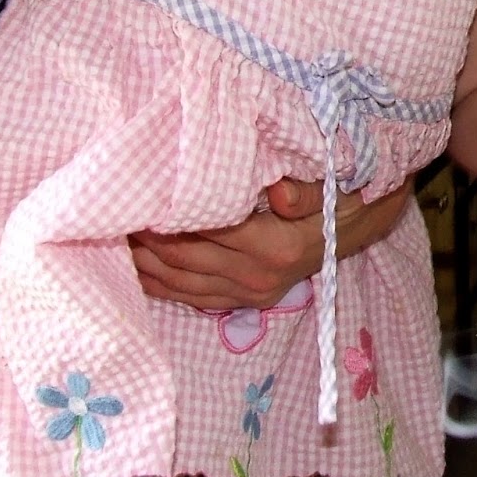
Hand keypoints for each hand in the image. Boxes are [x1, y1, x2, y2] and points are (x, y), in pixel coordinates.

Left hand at [132, 178, 413, 310]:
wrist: (372, 217)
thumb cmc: (351, 187)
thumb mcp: (343, 178)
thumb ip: (310, 188)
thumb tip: (277, 193)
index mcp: (276, 245)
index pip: (200, 227)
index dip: (161, 208)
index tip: (129, 185)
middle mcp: (259, 276)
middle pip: (178, 255)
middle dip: (138, 231)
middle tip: (104, 203)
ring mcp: (250, 292)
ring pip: (176, 280)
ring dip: (138, 258)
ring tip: (105, 228)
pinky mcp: (245, 299)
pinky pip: (188, 296)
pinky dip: (155, 281)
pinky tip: (129, 262)